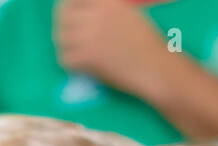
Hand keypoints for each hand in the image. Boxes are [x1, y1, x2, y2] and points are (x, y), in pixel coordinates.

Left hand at [55, 0, 170, 99]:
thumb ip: (107, 10)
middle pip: (62, 16)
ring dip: (66, 45)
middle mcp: (95, 15)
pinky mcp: (87, 57)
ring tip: (75, 52)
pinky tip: (80, 66)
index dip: (68, 6)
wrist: (157, 67)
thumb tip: (86, 15)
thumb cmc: (148, 42)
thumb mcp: (128, 13)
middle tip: (68, 36)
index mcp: (106, 1)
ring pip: (61, 37)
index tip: (69, 14)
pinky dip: (70, 63)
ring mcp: (89, 35)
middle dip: (63, 25)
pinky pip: (65, 58)